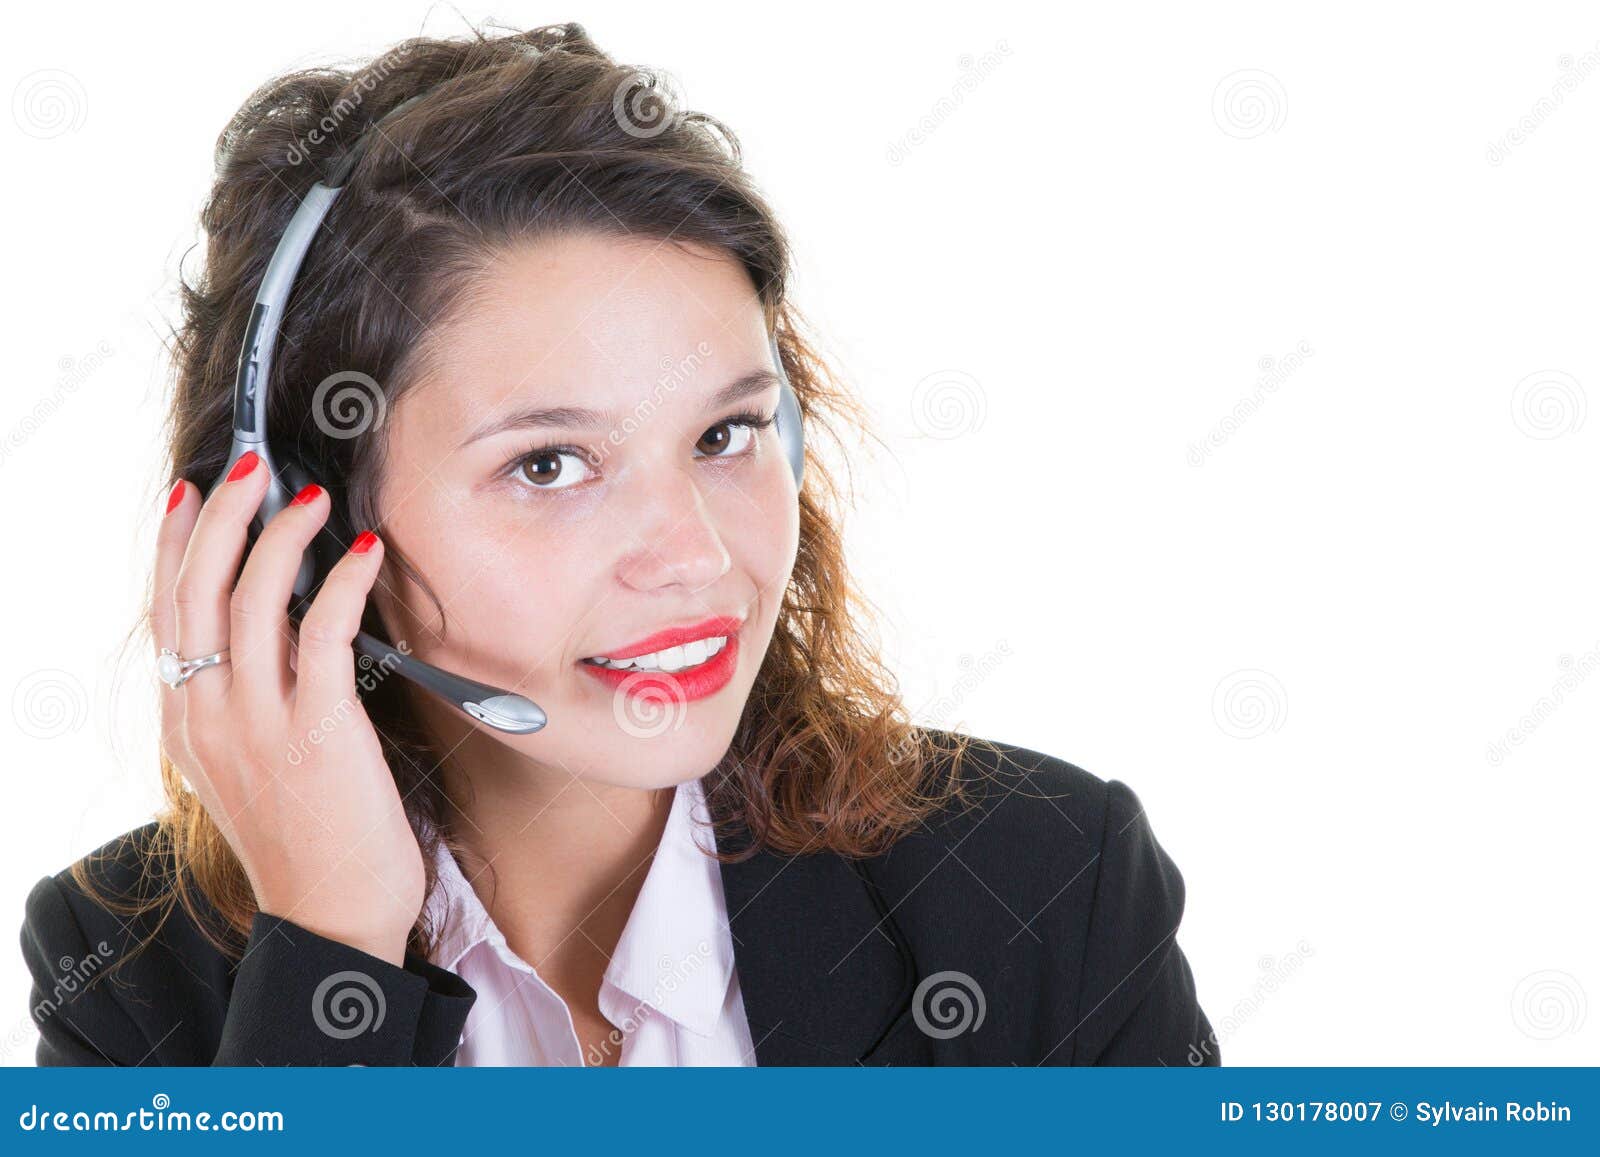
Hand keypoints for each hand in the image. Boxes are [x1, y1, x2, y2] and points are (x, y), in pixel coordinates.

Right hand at [151, 452, 423, 966]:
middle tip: (250, 464)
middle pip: (195, 591)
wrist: (331, 916)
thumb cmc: (305, 837)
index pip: (166, 610)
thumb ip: (247, 695)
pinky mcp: (317, 733)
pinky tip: (363, 555)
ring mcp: (257, 725)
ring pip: (249, 602)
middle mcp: (207, 716)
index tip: (189, 488)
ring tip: (311, 497)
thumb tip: (274, 622)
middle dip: (221, 515)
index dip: (172, 541)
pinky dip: (340, 585)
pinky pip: (322, 637)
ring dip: (281, 537)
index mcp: (186, 721)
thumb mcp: (248, 762)